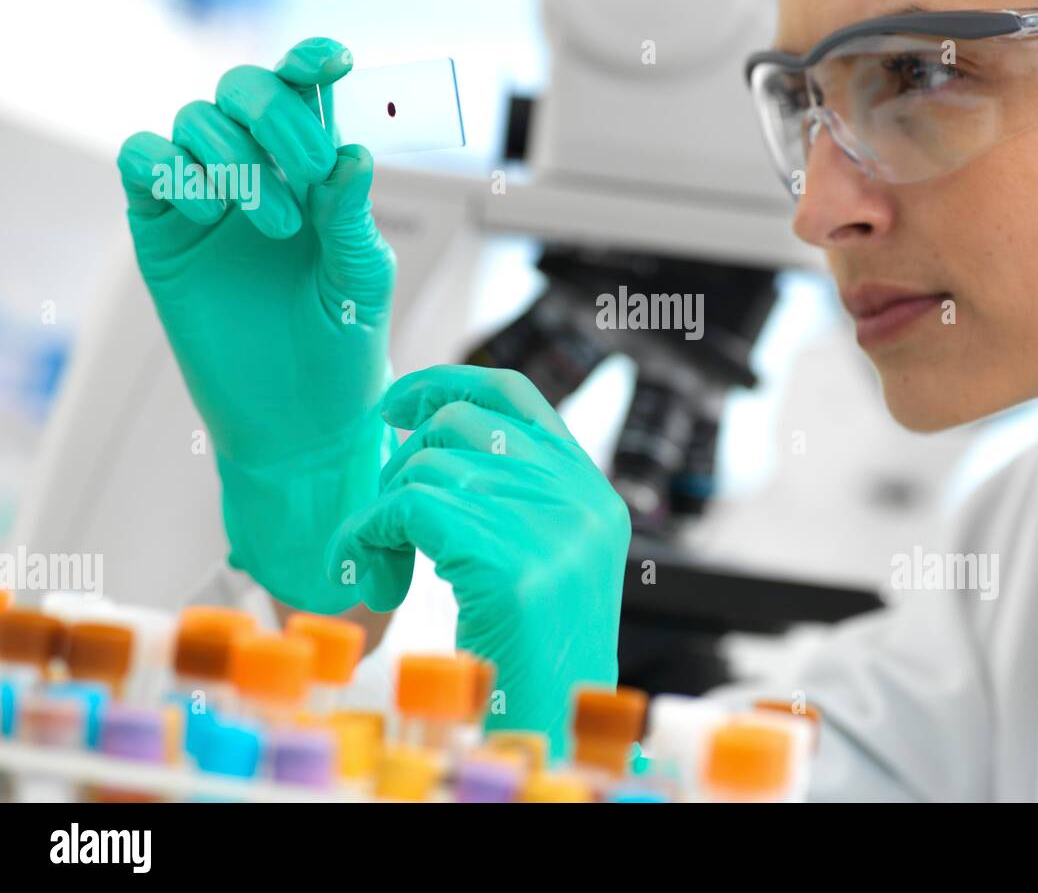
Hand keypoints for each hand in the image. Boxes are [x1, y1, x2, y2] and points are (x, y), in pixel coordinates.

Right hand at [116, 38, 399, 612]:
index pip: (304, 96)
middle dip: (275, 114)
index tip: (332, 61)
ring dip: (234, 157)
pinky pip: (142, 162)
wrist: (297, 418)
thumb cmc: (342, 344)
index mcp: (313, 174)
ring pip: (194, 121)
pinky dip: (168, 166)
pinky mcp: (161, 230)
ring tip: (274, 225)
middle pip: (243, 91)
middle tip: (307, 171)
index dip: (310, 63)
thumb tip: (351, 151)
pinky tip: (205, 208)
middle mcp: (258, 173)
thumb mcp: (360, 277)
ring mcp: (206, 199)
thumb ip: (351, 215)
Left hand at [324, 365, 631, 755]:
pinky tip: (370, 578)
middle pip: (461, 424)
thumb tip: (429, 439)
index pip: (517, 395)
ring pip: (426, 468)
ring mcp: (549, 528)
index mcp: (592, 493)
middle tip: (388, 521)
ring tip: (383, 566)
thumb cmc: (535, 661)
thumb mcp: (547, 562)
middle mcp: (578, 500)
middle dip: (402, 462)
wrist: (556, 733)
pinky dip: (367, 536)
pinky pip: (405, 509)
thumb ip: (511, 500)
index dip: (449, 383)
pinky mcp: (508, 563)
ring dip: (381, 514)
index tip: (400, 404)